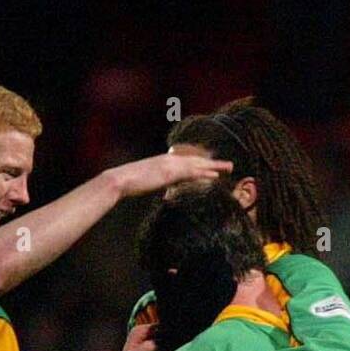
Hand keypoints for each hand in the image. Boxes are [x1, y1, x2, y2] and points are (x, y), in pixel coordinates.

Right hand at [109, 151, 231, 198]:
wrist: (120, 179)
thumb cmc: (130, 183)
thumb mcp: (148, 182)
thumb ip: (160, 183)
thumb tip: (166, 190)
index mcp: (165, 160)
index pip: (187, 160)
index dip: (202, 163)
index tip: (214, 165)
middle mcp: (169, 159)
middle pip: (196, 160)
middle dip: (213, 163)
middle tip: (228, 165)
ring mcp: (169, 165)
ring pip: (197, 165)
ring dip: (214, 167)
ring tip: (228, 168)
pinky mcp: (169, 173)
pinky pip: (190, 174)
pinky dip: (203, 174)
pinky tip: (214, 177)